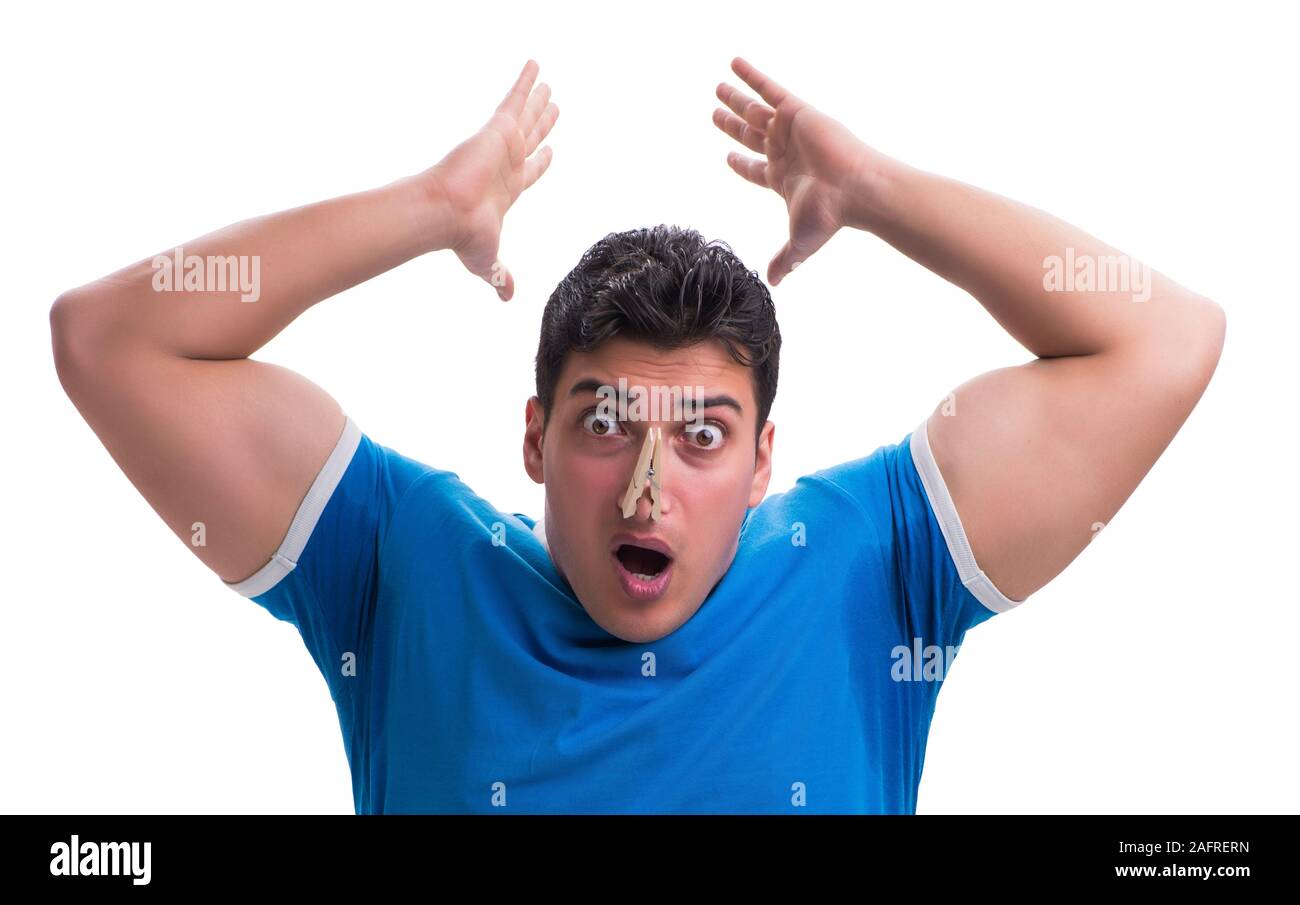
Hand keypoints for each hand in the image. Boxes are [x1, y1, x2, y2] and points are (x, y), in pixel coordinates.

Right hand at [421, 59, 558, 300]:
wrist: (446, 216)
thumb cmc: (464, 238)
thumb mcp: (489, 262)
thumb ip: (501, 277)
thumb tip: (507, 299)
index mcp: (506, 191)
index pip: (528, 172)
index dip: (540, 162)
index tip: (549, 151)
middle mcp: (505, 165)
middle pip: (530, 139)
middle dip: (542, 124)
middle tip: (554, 107)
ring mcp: (501, 146)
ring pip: (526, 118)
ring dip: (538, 100)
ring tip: (549, 85)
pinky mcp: (496, 131)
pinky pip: (515, 100)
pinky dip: (526, 81)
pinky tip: (537, 65)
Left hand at [714, 57, 880, 285]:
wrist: (855, 190)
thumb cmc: (830, 216)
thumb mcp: (799, 243)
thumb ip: (784, 260)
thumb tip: (774, 283)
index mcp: (782, 179)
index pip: (755, 170)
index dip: (740, 165)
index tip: (726, 159)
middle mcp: (784, 152)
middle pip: (749, 136)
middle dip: (732, 126)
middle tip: (715, 115)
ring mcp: (789, 131)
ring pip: (755, 112)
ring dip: (736, 100)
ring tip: (717, 89)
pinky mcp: (797, 112)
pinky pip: (770, 89)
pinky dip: (751, 76)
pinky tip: (733, 64)